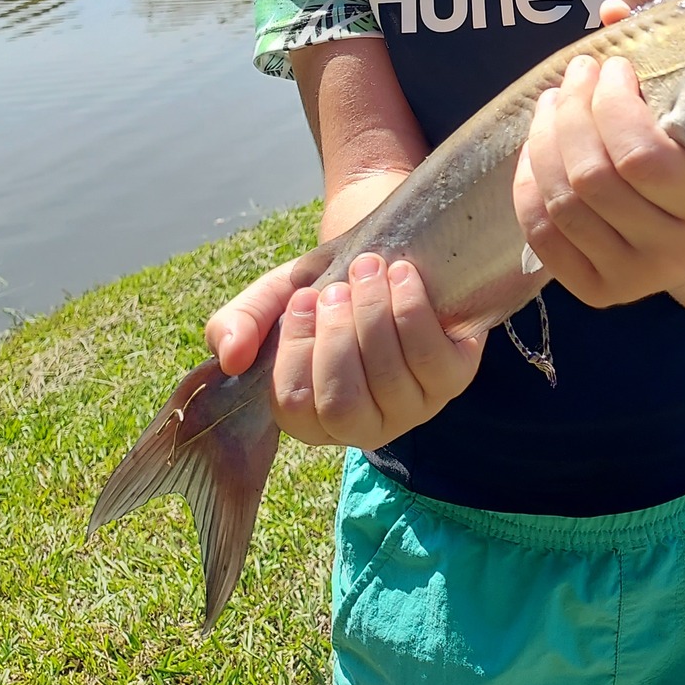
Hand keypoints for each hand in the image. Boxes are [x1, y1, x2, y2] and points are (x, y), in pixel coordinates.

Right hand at [206, 252, 483, 447]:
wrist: (388, 259)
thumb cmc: (327, 288)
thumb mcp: (278, 298)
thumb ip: (241, 322)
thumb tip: (229, 355)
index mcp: (312, 416)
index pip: (293, 404)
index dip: (296, 349)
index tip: (305, 298)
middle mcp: (363, 426)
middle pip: (343, 401)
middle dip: (337, 337)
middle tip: (336, 287)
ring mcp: (413, 408)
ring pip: (388, 377)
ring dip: (373, 313)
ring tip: (367, 268)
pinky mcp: (456, 379)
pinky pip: (433, 357)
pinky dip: (412, 310)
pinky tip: (401, 275)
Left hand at [513, 53, 684, 316]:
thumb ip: (667, 60)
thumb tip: (612, 9)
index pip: (641, 157)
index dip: (612, 104)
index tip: (613, 66)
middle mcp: (677, 253)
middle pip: (593, 178)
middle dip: (573, 112)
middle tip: (576, 75)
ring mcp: (634, 278)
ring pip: (563, 203)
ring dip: (545, 139)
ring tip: (552, 102)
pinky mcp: (599, 292)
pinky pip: (543, 235)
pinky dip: (529, 185)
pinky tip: (537, 149)